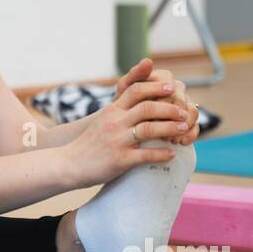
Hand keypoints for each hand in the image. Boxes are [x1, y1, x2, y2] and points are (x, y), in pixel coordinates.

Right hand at [64, 66, 189, 187]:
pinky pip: (146, 155)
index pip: (136, 90)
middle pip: (147, 107)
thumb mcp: (102, 120)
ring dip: (171, 128)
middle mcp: (114, 122)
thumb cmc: (89, 143)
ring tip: (184, 129)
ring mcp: (117, 141)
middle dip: (170, 108)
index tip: (172, 88)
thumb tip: (141, 100)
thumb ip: (120, 109)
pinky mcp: (120, 160)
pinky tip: (172, 154)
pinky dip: (162, 154)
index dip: (156, 87)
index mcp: (111, 111)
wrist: (69, 164)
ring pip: (150, 129)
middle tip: (184, 112)